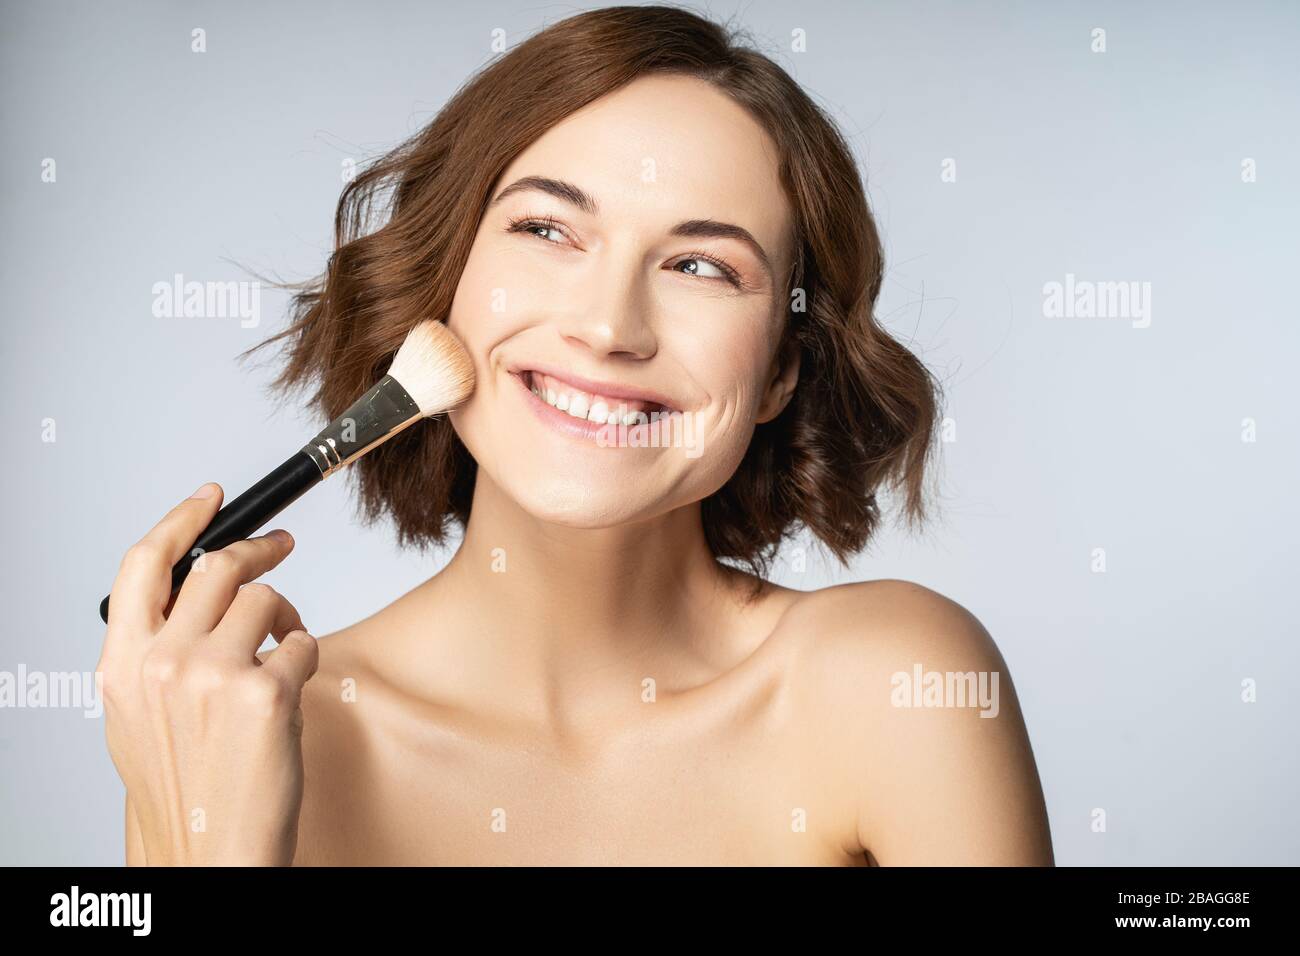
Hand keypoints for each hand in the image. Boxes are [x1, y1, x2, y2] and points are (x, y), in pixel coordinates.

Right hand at [97, 483, 317, 865]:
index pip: (145, 564)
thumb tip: (190, 592)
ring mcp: (214, 675)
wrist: (208, 850)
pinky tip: (291, 688)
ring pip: (266, 599)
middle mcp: (162, 662)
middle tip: (282, 546)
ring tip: (285, 646)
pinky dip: (305, 657)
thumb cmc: (183, 786)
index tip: (212, 497)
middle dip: (259, 549)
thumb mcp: (139, 714)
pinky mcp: (266, 693)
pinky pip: (303, 642)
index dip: (181, 519)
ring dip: (287, 615)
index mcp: (123, 663)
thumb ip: (155, 651)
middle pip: (218, 566)